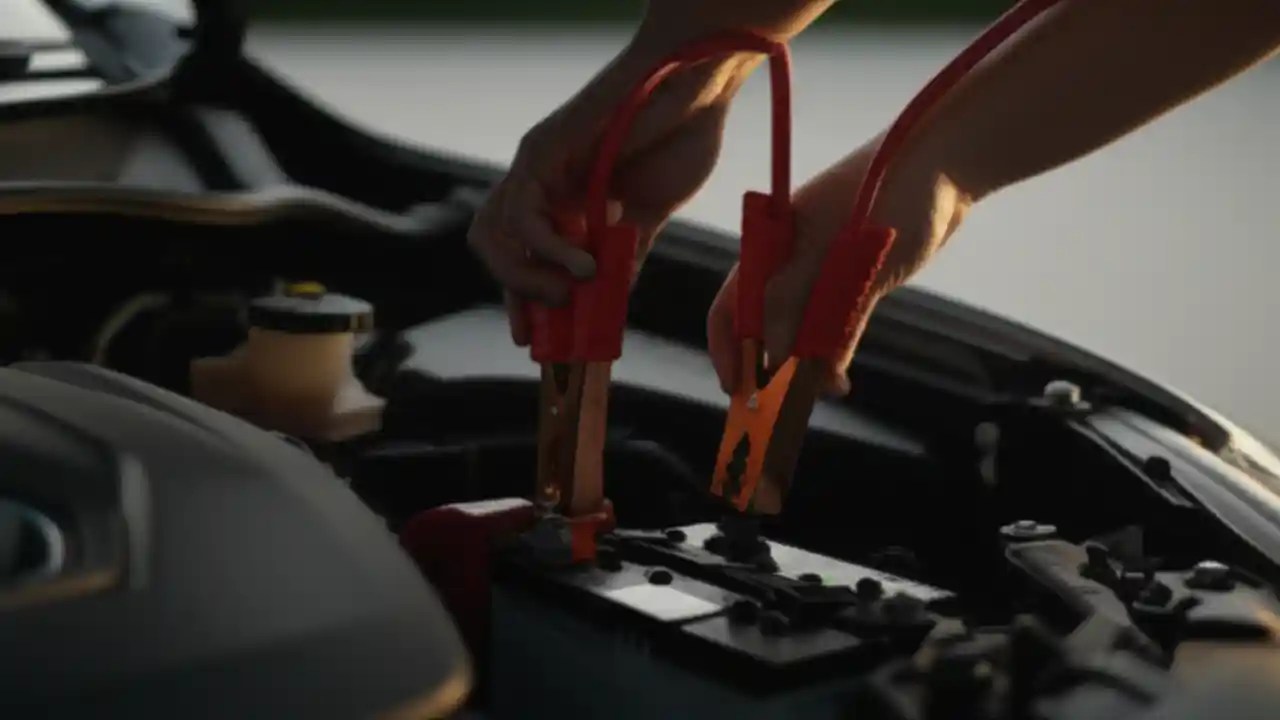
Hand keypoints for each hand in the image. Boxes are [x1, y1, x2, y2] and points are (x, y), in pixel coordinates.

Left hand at [468, 37, 759, 345]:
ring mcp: (536, 165)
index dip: (523, 300)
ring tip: (569, 295)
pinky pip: (521, 213)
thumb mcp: (651, 212)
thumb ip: (625, 252)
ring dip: (524, 277)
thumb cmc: (681, 136)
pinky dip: (546, 249)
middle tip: (551, 322)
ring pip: (493, 234)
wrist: (698, 87)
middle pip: (493, 247)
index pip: (522, 258)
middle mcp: (540, 183)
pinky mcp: (540, 150)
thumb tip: (610, 298)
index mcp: (564, 199)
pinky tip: (584, 268)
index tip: (537, 343)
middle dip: (515, 293)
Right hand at [707, 135, 972, 395]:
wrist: (946, 160)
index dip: (728, 348)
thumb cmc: (887, 194)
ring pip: (800, 327)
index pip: (731, 303)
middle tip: (777, 407)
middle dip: (766, 365)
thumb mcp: (836, 253)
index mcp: (770, 244)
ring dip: (802, 364)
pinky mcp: (853, 275)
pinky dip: (832, 350)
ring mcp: (822, 267)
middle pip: (762, 321)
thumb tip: (773, 359)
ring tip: (815, 395)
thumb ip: (799, 305)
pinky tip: (838, 379)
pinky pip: (832, 322)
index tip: (739, 389)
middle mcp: (788, 257)